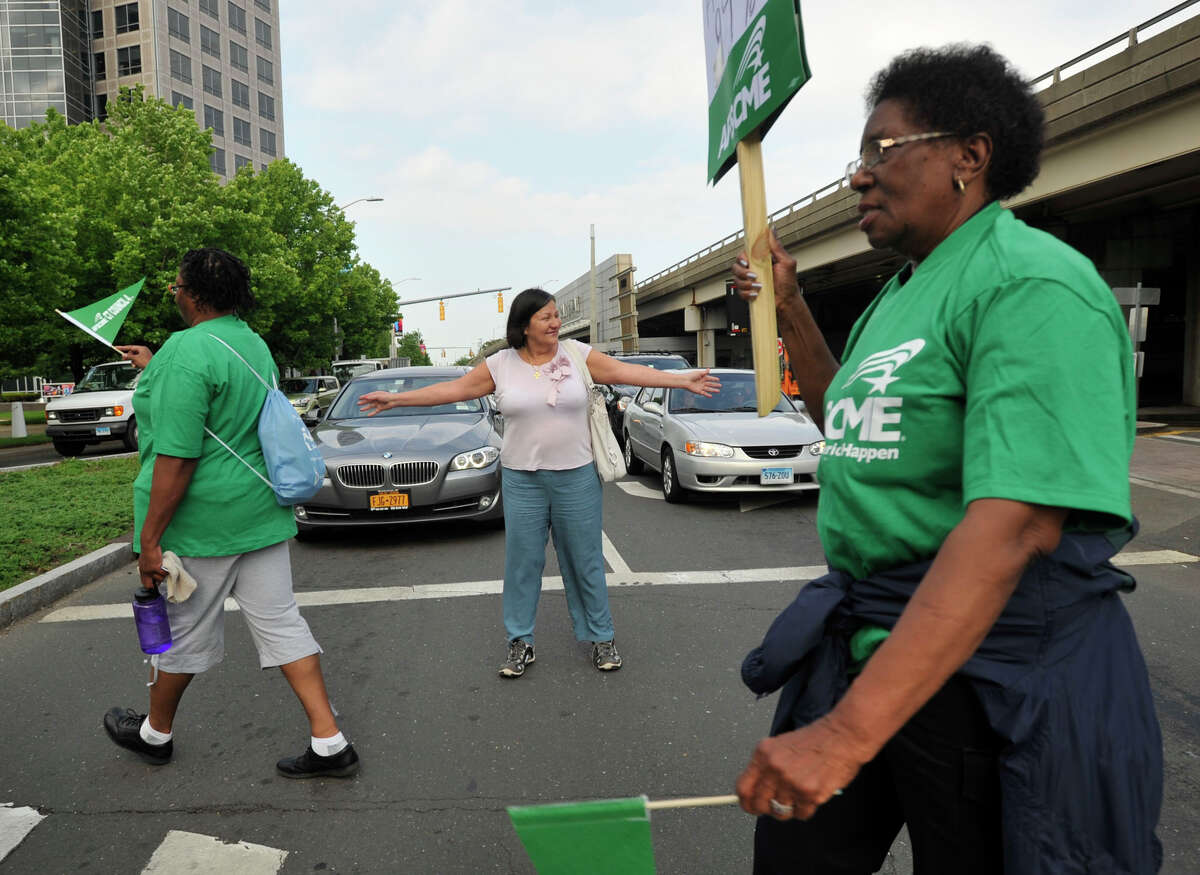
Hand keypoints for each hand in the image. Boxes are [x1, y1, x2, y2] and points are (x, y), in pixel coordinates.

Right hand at [115, 344, 152, 368]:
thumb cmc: (147, 362)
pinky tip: (138, 366)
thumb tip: (123, 355)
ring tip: (135, 364)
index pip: (130, 347)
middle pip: (131, 353)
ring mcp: (144, 356)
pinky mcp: (144, 361)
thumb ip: (129, 356)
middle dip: (129, 357)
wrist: (154, 369)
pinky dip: (136, 363)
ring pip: (134, 357)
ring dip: (133, 361)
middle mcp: (143, 351)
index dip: (122, 348)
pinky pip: (137, 361)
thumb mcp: (136, 359)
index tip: (116, 347)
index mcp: (142, 348)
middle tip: (124, 358)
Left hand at [137, 543, 166, 590]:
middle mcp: (145, 572)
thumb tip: (153, 574)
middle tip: (160, 578)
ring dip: (163, 574)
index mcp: (142, 571)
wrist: (149, 546)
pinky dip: (166, 570)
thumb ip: (148, 568)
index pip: (144, 583)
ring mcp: (150, 571)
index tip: (155, 584)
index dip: (150, 585)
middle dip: (156, 583)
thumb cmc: (148, 551)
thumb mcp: (145, 561)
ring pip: (160, 579)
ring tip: (163, 567)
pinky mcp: (156, 568)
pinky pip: (164, 573)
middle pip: (150, 585)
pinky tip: (165, 565)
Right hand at [357, 391, 396, 415]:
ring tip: (361, 410)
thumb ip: (372, 397)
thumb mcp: (378, 395)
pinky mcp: (381, 408)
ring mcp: (378, 404)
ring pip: (371, 406)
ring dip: (366, 408)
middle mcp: (377, 399)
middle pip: (368, 401)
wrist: (394, 401)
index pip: (368, 396)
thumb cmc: (387, 396)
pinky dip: (372, 413)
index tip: (359, 398)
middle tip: (358, 403)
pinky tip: (368, 415)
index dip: (364, 397)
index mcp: (376, 394)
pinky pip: (375, 411)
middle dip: (363, 402)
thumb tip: (366, 397)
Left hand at [683, 370, 720, 396]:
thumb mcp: (699, 373)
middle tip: (720, 385)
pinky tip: (711, 396)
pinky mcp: (698, 391)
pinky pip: (704, 393)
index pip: (709, 378)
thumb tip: (709, 369)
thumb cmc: (690, 376)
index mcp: (702, 377)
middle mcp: (702, 382)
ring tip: (718, 391)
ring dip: (713, 390)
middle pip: (710, 384)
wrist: (685, 381)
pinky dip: (707, 395)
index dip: (714, 379)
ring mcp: (700, 387)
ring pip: (708, 389)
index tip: (718, 379)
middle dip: (715, 385)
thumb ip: (705, 372)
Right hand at [730, 229, 800, 309]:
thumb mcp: (786, 262)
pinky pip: (739, 291)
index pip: (745, 253)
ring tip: (759, 287)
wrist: (787, 301)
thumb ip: (776, 246)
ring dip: (746, 284)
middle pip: (736, 265)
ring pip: (736, 278)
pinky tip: (756, 294)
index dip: (742, 257)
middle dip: (743, 272)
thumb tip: (772, 229)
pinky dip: (746, 293)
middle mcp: (753, 268)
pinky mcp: (747, 291)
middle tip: (755, 276)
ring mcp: (749, 280)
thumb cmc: (788, 282)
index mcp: (760, 259)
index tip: (746, 261)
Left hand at [736, 715, 867, 821]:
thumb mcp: (780, 745)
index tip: (750, 806)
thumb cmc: (814, 740)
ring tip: (798, 795)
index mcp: (764, 753)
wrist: (842, 736)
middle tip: (776, 804)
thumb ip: (765, 766)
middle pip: (760, 804)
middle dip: (767, 808)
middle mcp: (775, 768)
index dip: (746, 802)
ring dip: (789, 808)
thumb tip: (753, 791)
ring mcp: (792, 782)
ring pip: (781, 812)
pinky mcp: (810, 794)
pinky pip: (801, 814)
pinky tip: (811, 794)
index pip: (743, 788)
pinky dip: (806, 809)